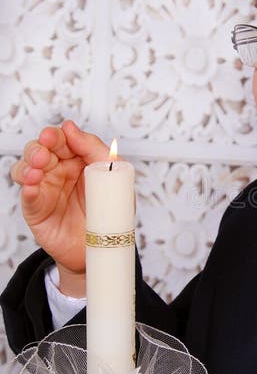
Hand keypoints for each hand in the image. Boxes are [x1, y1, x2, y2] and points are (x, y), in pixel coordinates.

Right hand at [10, 121, 108, 293]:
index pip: (62, 139)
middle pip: (39, 149)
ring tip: (39, 166)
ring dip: (30, 163)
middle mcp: (58, 171)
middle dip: (41, 146)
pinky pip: (27, 195)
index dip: (59, 135)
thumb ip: (95, 149)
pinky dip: (27, 187)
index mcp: (77, 160)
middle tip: (47, 149)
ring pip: (26, 168)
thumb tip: (72, 127)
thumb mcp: (113, 176)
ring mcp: (45, 189)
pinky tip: (33, 184)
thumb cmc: (108, 211)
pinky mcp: (36, 209)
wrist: (104, 246)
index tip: (63, 135)